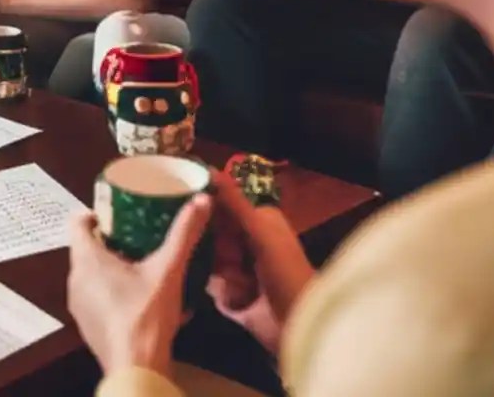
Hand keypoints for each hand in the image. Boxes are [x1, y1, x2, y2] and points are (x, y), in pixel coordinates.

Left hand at [66, 195, 212, 376]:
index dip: (96, 213)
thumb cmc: (146, 313)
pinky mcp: (86, 324)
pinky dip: (113, 292)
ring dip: (112, 268)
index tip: (119, 213)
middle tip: (139, 237)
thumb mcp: (168, 270)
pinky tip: (140, 299)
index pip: (77, 221)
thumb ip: (183, 234)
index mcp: (87, 258)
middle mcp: (74, 278)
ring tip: (142, 266)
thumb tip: (202, 200)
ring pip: (91, 274)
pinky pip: (97, 298)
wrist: (136, 366)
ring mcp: (78, 303)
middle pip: (86, 248)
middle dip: (111, 240)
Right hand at [206, 172, 315, 354]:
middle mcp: (248, 242)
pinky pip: (212, 288)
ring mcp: (240, 270)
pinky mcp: (233, 295)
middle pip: (211, 237)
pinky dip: (226, 295)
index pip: (222, 208)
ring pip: (208, 264)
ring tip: (246, 286)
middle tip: (235, 262)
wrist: (299, 324)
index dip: (209, 213)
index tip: (193, 217)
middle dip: (219, 252)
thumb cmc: (285, 272)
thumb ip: (234, 203)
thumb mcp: (260, 232)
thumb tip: (209, 168)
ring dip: (225, 277)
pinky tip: (243, 301)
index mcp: (259, 222)